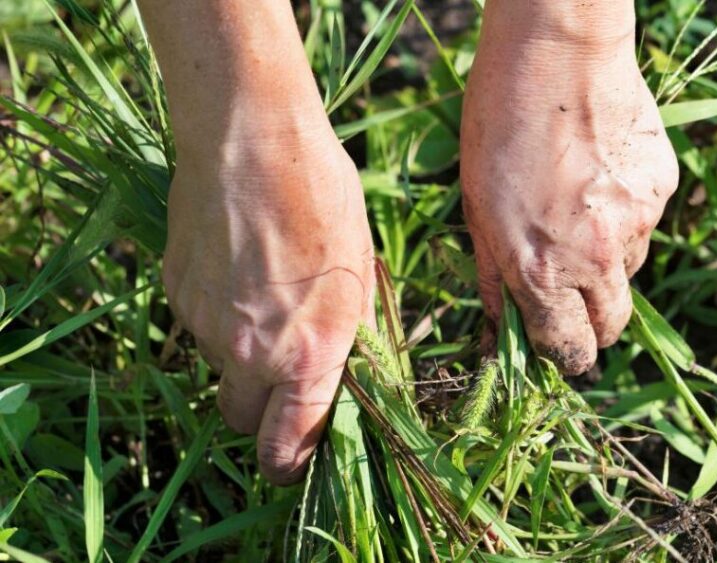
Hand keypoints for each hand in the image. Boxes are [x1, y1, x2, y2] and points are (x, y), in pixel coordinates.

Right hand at [163, 128, 373, 484]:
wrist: (251, 139)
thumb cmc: (323, 199)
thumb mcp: (360, 273)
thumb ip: (349, 338)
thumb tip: (346, 377)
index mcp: (309, 353)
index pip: (288, 447)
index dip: (291, 464)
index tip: (295, 460)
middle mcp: (250, 352)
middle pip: (242, 421)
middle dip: (261, 413)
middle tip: (282, 377)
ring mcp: (205, 325)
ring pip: (219, 369)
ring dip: (239, 355)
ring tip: (265, 295)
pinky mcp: (175, 294)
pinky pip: (196, 327)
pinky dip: (216, 316)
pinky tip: (237, 268)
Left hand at [460, 1, 677, 373]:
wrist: (559, 52)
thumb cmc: (499, 124)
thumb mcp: (475, 207)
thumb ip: (493, 275)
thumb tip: (498, 327)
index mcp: (541, 271)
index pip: (568, 349)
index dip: (564, 356)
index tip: (560, 349)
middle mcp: (596, 258)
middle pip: (612, 327)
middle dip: (593, 325)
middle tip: (572, 297)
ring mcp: (637, 223)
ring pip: (630, 271)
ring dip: (607, 262)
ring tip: (577, 210)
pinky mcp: (662, 189)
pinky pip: (645, 223)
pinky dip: (625, 215)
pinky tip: (600, 175)